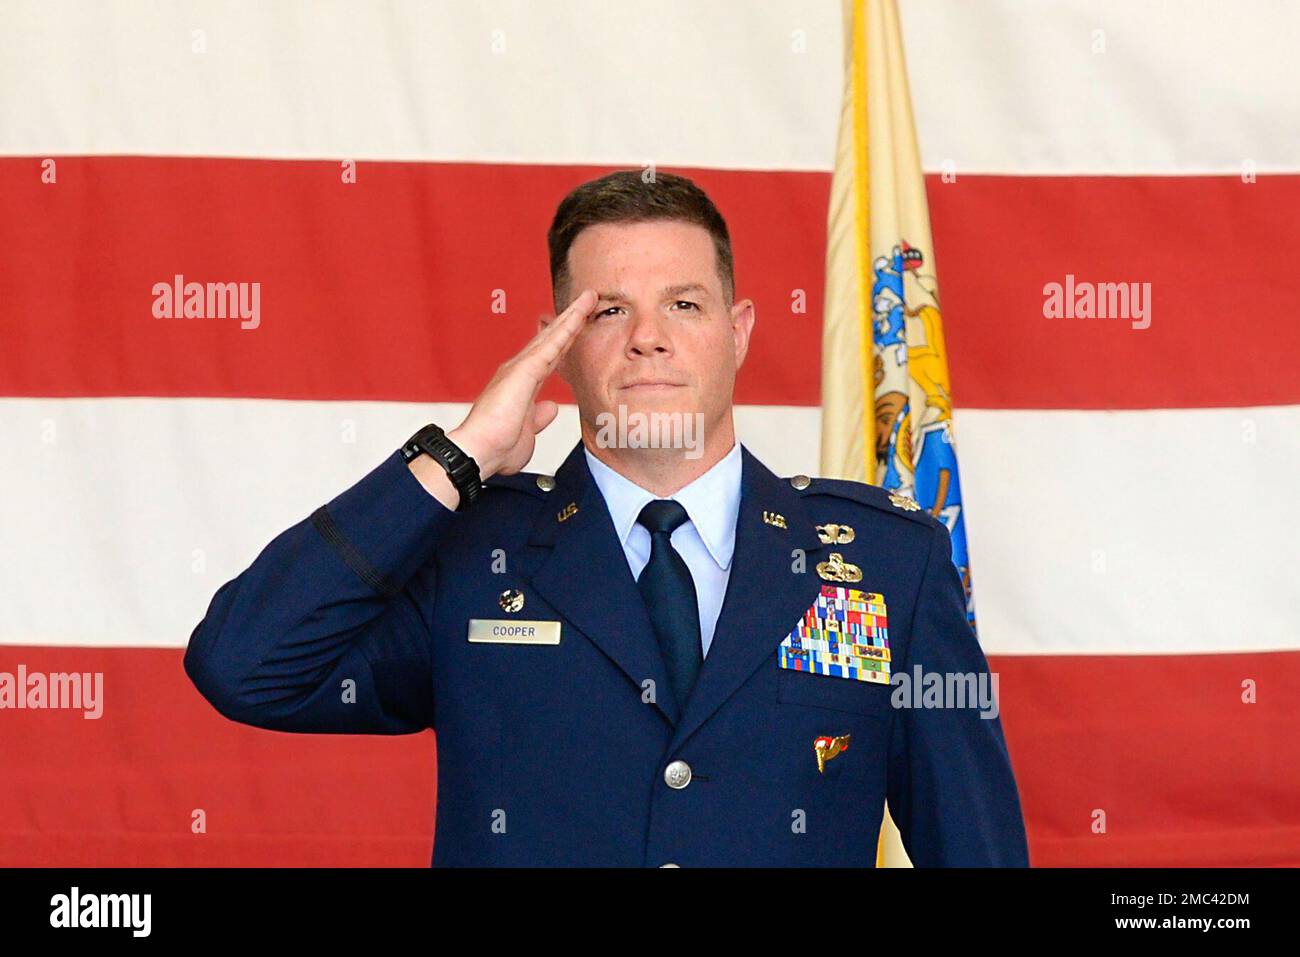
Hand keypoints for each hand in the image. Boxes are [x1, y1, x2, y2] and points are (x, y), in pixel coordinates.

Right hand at [410, 288, 597, 506]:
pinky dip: (566, 329)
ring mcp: (520, 369)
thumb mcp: (527, 433)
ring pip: (553, 336)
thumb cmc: (495, 448)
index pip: (551, 357)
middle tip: (588, 300)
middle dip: (571, 320)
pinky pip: (551, 346)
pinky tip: (579, 315)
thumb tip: (549, 408)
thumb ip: (538, 418)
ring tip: (589, 298)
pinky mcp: (523, 371)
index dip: (566, 340)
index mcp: (523, 385)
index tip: (580, 326)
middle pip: (552, 339)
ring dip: (572, 316)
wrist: (478, 452)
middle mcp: (519, 371)